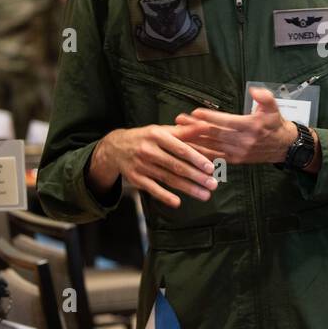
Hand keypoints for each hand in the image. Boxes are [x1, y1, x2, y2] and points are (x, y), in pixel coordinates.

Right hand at [88, 122, 217, 208]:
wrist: (115, 147)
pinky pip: (152, 189)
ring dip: (188, 188)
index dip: (196, 158)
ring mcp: (141, 165)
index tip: (211, 167)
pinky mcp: (136, 178)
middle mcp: (148, 150)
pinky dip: (164, 196)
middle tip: (213, 184)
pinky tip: (177, 202)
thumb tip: (206, 126)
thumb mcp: (162, 130)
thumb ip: (185, 131)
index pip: (180, 148)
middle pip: (176, 166)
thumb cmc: (145, 138)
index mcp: (157, 135)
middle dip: (196, 176)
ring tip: (205, 194)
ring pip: (168, 178)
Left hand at [174, 87, 306, 166]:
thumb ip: (265, 97)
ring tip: (179, 133)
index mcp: (251, 127)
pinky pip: (215, 157)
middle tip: (179, 121)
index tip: (195, 112)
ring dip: (194, 140)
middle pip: (214, 134)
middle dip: (195, 128)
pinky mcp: (235, 160)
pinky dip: (201, 153)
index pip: (226, 121)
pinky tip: (188, 149)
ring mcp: (238, 152)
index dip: (210, 117)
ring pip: (212, 146)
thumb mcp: (274, 107)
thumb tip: (254, 90)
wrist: (284, 147)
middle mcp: (243, 141)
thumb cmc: (276, 125)